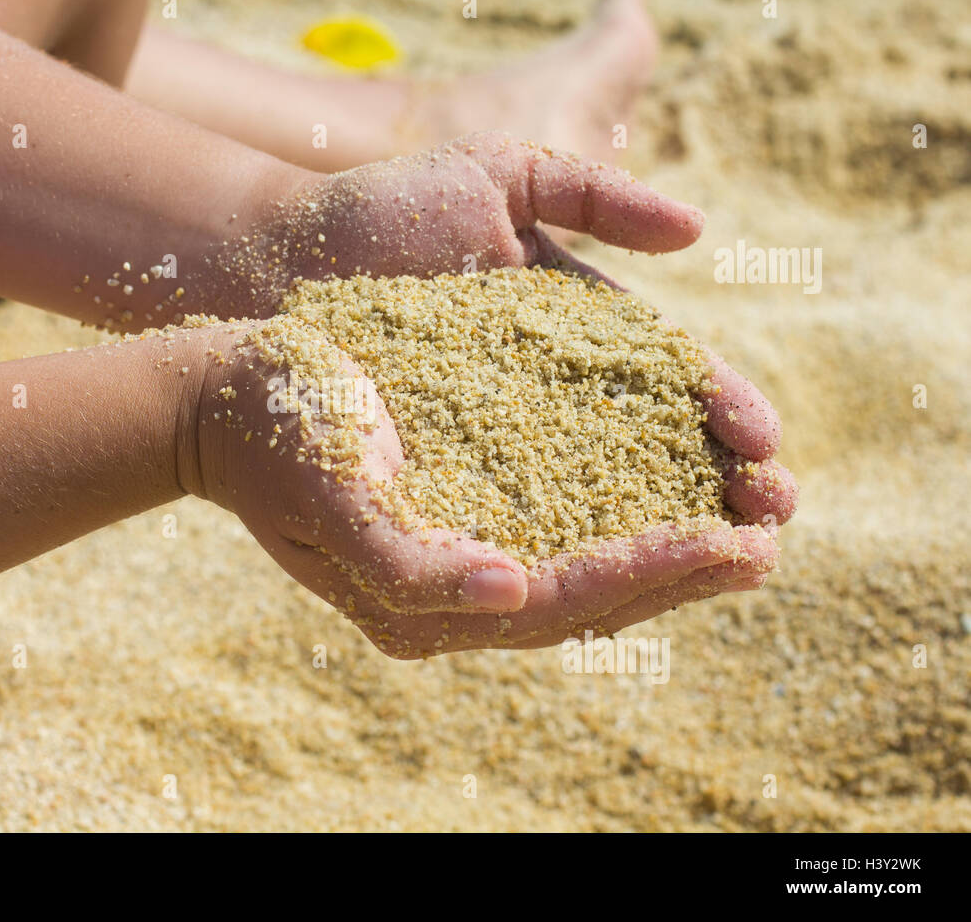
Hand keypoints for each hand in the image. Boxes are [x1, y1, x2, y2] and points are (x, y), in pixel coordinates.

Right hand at [185, 313, 795, 658]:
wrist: (226, 395)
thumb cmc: (276, 428)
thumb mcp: (329, 488)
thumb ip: (407, 563)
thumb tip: (512, 590)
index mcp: (416, 600)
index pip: (561, 603)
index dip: (652, 576)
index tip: (735, 546)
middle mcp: (447, 593)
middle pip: (589, 602)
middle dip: (681, 574)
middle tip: (771, 544)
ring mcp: (456, 558)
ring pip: (584, 573)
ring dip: (667, 552)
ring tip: (748, 525)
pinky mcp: (463, 514)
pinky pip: (561, 531)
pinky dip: (624, 517)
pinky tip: (672, 495)